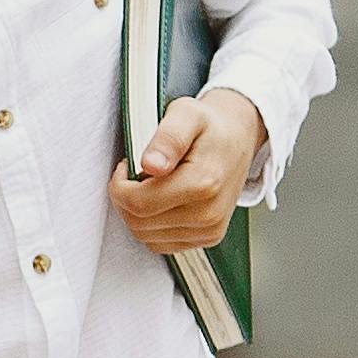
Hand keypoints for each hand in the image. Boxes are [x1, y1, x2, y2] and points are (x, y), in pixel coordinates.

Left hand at [114, 89, 264, 253]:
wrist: (237, 140)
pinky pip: (159, 243)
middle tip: (136, 174)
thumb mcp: (186, 114)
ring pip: (145, 235)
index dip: (119, 185)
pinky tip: (160, 201)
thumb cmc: (209, 127)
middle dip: (125, 198)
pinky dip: (151, 225)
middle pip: (138, 222)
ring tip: (151, 185)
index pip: (137, 203)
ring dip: (136, 212)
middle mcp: (208, 213)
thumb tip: (151, 165)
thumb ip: (167, 138)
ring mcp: (209, 230)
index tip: (127, 166)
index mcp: (202, 183)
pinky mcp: (207, 238)